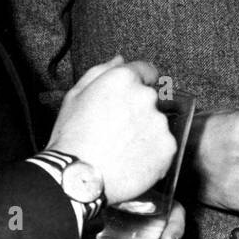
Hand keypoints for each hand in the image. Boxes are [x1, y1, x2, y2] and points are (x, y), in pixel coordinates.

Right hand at [47, 56, 175, 204]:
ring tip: (122, 150)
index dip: (139, 83)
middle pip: (152, 99)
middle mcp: (146, 97)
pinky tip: (132, 162)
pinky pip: (164, 147)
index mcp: (124, 79)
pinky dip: (153, 154)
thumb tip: (120, 59)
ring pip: (158, 125)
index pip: (146, 70)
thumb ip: (101, 72)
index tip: (130, 99)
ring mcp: (159, 123)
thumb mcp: (75, 97)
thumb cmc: (71, 138)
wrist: (77, 179)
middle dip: (139, 111)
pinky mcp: (168, 148)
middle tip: (118, 131)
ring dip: (146, 133)